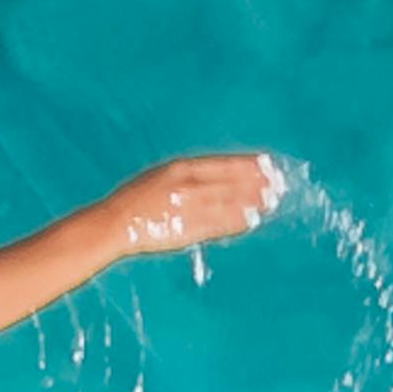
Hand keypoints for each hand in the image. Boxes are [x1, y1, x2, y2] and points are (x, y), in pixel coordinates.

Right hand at [120, 154, 287, 271]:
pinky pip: (218, 224)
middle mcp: (187, 185)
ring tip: (270, 201)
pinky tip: (251, 220)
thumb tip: (220, 177)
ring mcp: (188, 207)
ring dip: (251, 202)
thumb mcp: (162, 177)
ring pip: (227, 203)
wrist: (115, 223)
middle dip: (255, 183)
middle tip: (277, 183)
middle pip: (229, 182)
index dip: (246, 164)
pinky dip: (236, 222)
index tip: (266, 163)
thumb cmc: (137, 200)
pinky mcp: (187, 228)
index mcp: (180, 168)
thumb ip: (190, 176)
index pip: (222, 164)